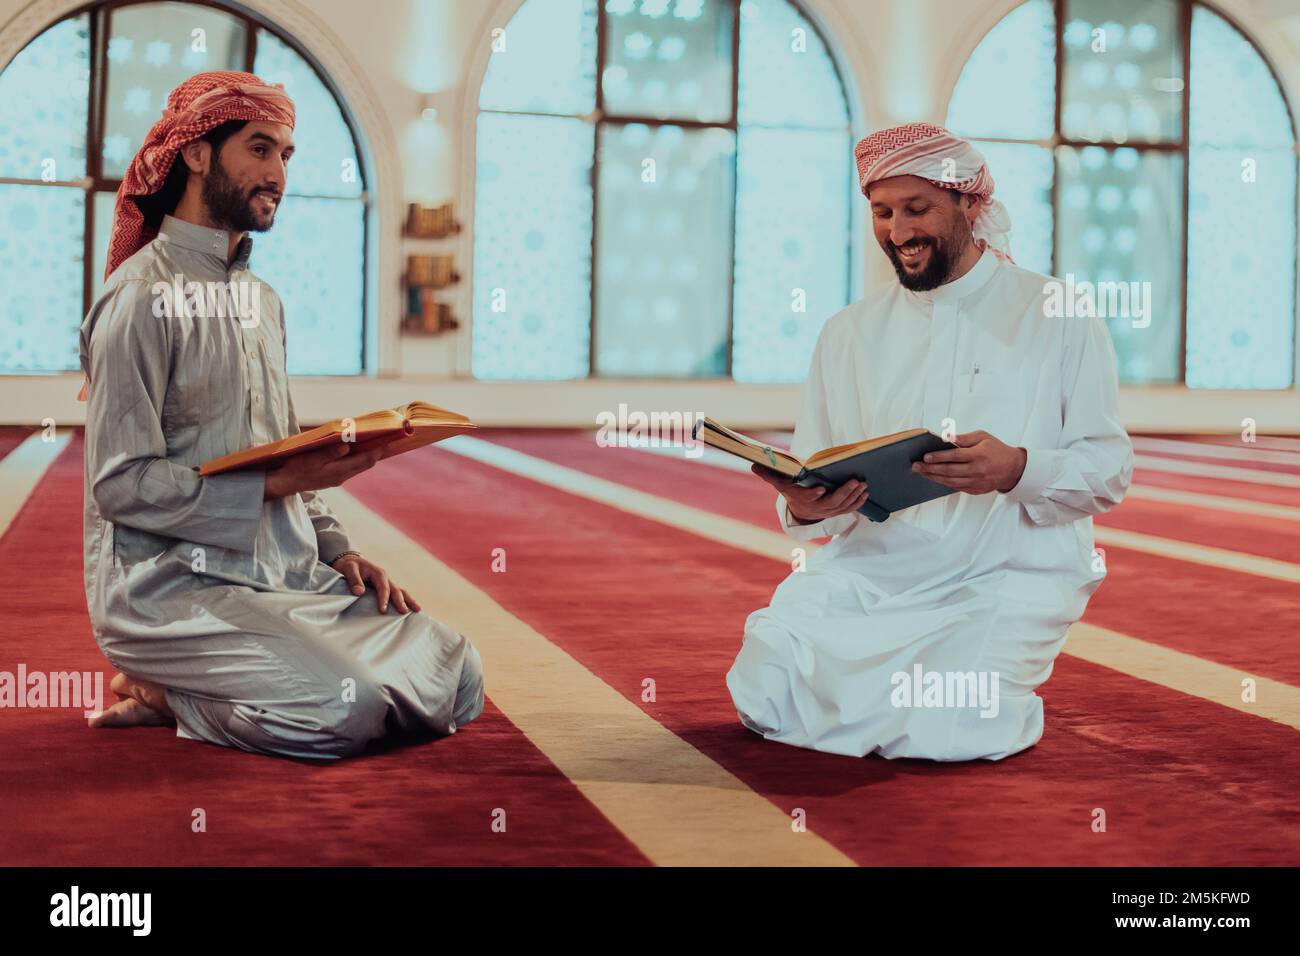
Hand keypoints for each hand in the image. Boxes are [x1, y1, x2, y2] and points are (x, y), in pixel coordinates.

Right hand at [264, 441, 382, 499]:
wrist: (284, 483)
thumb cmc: (295, 469)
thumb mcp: (310, 460)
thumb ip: (328, 454)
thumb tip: (346, 447)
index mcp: (339, 472)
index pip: (366, 460)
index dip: (378, 450)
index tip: (387, 438)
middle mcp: (342, 476)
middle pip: (366, 463)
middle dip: (376, 451)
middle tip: (386, 437)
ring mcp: (338, 477)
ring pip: (359, 465)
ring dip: (367, 454)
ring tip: (374, 440)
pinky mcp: (333, 476)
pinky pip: (351, 466)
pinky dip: (357, 457)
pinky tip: (356, 447)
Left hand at [331, 552, 421, 613]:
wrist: (350, 561)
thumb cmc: (349, 566)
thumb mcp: (348, 569)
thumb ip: (354, 580)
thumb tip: (360, 592)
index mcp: (378, 573)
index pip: (384, 588)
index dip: (384, 599)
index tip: (383, 610)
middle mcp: (386, 578)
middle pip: (396, 590)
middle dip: (401, 601)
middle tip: (404, 612)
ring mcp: (387, 583)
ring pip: (401, 592)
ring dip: (409, 600)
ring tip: (418, 610)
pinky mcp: (386, 587)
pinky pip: (397, 594)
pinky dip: (405, 600)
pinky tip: (411, 609)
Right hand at [751, 463, 868, 524]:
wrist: (801, 512)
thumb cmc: (793, 492)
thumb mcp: (780, 484)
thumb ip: (769, 474)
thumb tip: (753, 464)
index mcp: (802, 499)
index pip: (808, 498)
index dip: (814, 494)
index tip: (821, 489)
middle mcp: (816, 508)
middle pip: (831, 503)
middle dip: (844, 493)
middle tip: (855, 481)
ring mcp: (828, 511)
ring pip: (843, 506)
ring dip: (854, 496)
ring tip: (863, 485)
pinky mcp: (837, 512)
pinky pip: (849, 509)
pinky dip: (858, 502)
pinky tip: (865, 493)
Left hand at [912, 430, 1026, 494]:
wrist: (1013, 469)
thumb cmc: (996, 450)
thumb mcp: (983, 437)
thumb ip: (964, 438)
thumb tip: (946, 437)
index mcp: (979, 455)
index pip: (955, 456)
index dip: (939, 457)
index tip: (926, 456)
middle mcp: (977, 470)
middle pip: (949, 470)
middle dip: (931, 468)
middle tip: (916, 466)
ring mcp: (976, 482)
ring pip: (950, 481)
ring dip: (934, 477)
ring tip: (921, 472)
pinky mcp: (975, 489)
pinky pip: (956, 487)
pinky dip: (943, 483)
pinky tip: (934, 478)